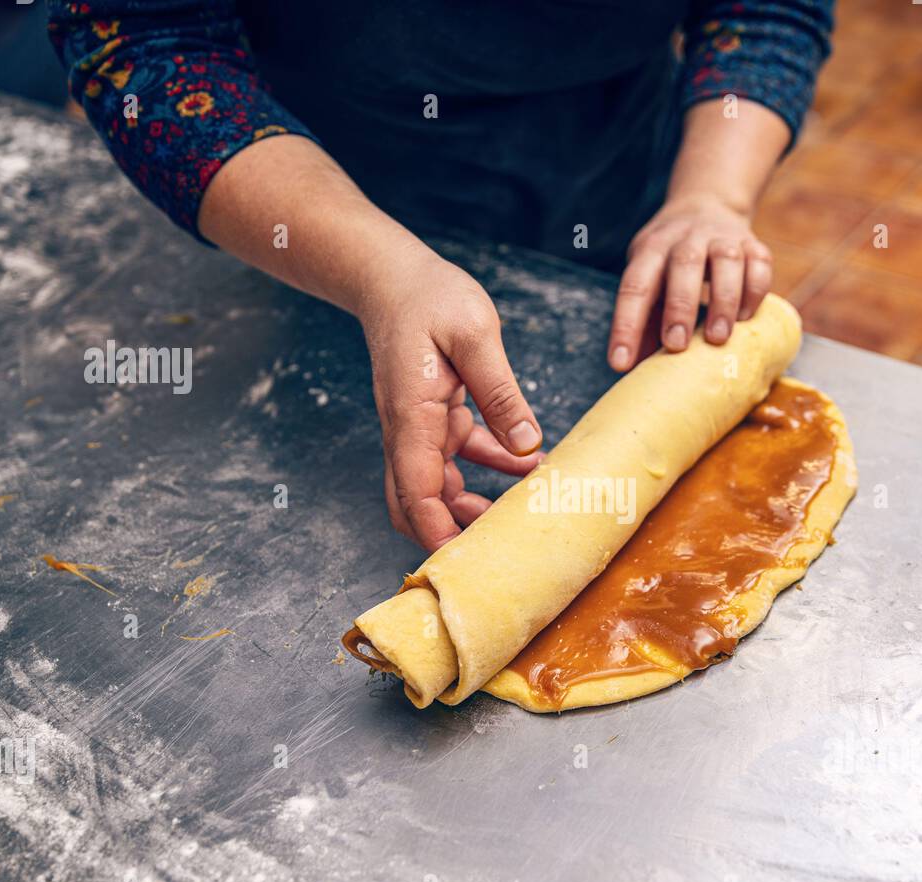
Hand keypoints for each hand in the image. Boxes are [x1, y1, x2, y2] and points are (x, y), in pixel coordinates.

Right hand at [360, 243, 542, 550]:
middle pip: (416, 505)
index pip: (416, 493)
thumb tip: (527, 445)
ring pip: (437, 487)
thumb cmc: (429, 298)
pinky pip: (457, 457)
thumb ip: (501, 393)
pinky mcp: (434, 417)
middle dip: (450, 533)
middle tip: (496, 548)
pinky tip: (526, 464)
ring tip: (519, 512)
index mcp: (412, 418)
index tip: (461, 564)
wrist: (394, 277)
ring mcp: (419, 427)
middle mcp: (409, 431)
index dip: (436, 534)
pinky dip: (489, 467)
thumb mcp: (476, 335)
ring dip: (473, 505)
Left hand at [607, 193, 772, 371]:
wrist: (707, 205)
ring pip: (726, 262)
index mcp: (651, 250)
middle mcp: (686, 238)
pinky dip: (754, 292)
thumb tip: (635, 372)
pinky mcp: (753, 244)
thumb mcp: (650, 280)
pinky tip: (746, 318)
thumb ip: (645, 321)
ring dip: (722, 302)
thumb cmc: (670, 262)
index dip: (625, 326)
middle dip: (679, 308)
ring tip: (717, 338)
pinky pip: (759, 264)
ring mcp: (722, 238)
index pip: (634, 286)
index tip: (620, 363)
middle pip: (683, 266)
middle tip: (676, 345)